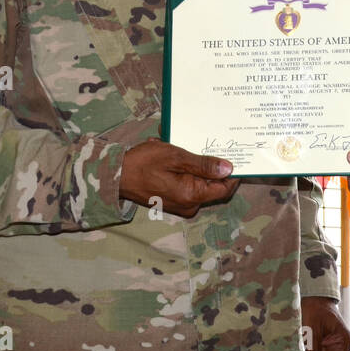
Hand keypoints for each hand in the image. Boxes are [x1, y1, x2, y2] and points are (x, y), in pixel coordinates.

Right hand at [119, 138, 238, 217]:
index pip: (225, 188)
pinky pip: (189, 185)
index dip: (233, 173)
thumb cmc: (143, 163)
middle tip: (207, 145)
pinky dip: (187, 171)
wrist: (115, 175)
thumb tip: (228, 169)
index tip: (235, 155)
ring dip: (197, 166)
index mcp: (192, 196)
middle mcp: (189, 205)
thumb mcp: (176, 157)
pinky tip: (177, 155)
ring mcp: (181, 204)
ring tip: (185, 148)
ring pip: (200, 183)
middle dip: (212, 165)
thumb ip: (203, 164)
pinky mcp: (174, 200)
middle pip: (213, 185)